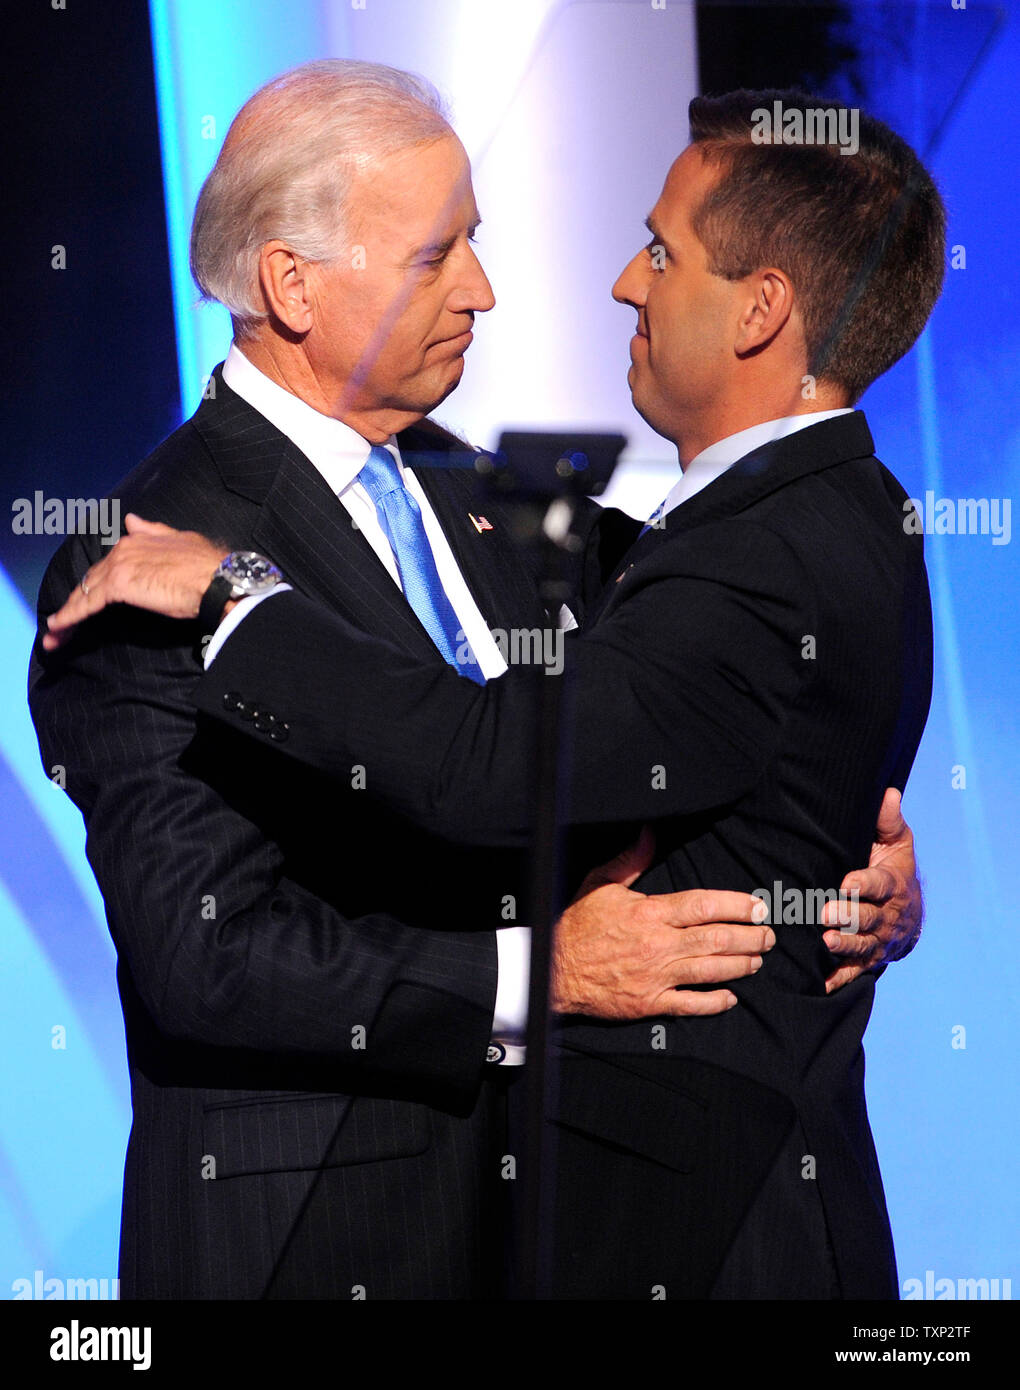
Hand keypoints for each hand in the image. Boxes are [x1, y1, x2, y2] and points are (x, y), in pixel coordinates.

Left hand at [43, 514, 227, 649]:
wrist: (217, 579)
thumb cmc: (208, 567)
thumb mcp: (180, 541)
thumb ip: (153, 532)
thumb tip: (131, 519)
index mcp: (137, 540)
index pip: (108, 565)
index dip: (95, 584)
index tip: (87, 601)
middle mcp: (123, 549)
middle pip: (91, 579)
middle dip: (76, 601)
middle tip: (62, 624)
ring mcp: (119, 566)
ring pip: (84, 592)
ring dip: (67, 614)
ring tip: (55, 635)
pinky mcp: (118, 586)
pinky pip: (87, 604)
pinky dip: (70, 618)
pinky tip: (58, 630)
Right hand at [551, 828, 774, 1018]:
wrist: (554, 968)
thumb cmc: (577, 924)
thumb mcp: (601, 883)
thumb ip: (632, 858)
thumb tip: (650, 832)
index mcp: (650, 912)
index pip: (704, 906)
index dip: (737, 906)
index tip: (758, 907)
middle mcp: (658, 944)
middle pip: (717, 939)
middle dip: (750, 937)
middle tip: (768, 936)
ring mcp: (656, 976)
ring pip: (710, 971)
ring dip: (740, 965)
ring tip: (757, 961)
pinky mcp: (650, 1002)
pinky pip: (690, 1004)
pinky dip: (714, 1002)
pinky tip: (730, 997)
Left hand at [821, 787, 922, 993]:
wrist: (911, 915)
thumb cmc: (895, 870)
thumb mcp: (897, 844)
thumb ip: (888, 821)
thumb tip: (887, 793)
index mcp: (891, 886)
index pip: (879, 884)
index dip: (864, 884)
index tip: (847, 882)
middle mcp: (886, 917)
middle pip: (867, 918)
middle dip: (849, 916)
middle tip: (828, 913)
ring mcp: (877, 940)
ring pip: (861, 945)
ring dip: (844, 945)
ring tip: (826, 941)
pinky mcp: (867, 958)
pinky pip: (852, 970)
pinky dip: (838, 978)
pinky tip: (820, 983)